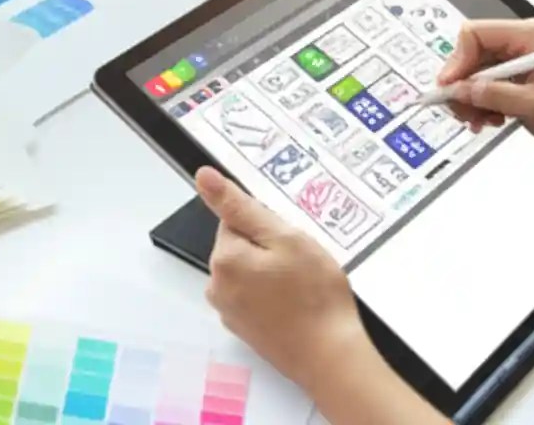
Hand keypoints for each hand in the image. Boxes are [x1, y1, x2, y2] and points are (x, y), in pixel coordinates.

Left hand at [195, 167, 367, 389]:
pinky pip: (255, 297)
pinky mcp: (244, 329)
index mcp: (225, 259)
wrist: (329, 356)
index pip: (237, 219)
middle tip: (302, 263)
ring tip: (302, 286)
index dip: (270, 226)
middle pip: (241, 246)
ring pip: (250, 272)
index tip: (291, 241)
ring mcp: (229, 311)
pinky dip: (274, 296)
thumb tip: (204, 177)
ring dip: (273, 272)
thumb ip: (242, 207)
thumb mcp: (287, 238)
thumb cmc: (315, 296)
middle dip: (271, 249)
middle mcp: (217, 286)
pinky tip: (297, 303)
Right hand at [436, 18, 533, 152]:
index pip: (475, 34)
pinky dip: (480, 103)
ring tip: (483, 121)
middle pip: (469, 53)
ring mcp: (515, 56)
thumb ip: (495, 96)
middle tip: (464, 113)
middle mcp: (519, 40)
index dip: (457, 61)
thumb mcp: (533, 107)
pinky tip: (491, 119)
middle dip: (462, 86)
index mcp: (528, 36)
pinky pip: (482, 83)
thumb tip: (461, 90)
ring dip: (470, 99)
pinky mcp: (513, 72)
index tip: (450, 89)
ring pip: (472, 71)